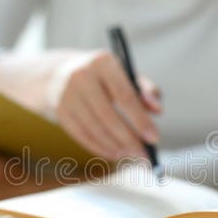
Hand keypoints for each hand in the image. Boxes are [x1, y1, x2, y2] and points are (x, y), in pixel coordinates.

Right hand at [0, 50, 160, 160]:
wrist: (60, 74)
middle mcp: (82, 76)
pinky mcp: (60, 111)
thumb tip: (157, 110)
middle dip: (129, 139)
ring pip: (94, 128)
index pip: (124, 95)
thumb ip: (146, 91)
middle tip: (144, 154)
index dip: (140, 119)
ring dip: (115, 146)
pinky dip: (100, 147)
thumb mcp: (125, 75)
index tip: (154, 138)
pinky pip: (82, 135)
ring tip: (131, 154)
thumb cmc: (104, 78)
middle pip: (108, 115)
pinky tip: (114, 154)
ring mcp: (67, 94)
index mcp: (103, 63)